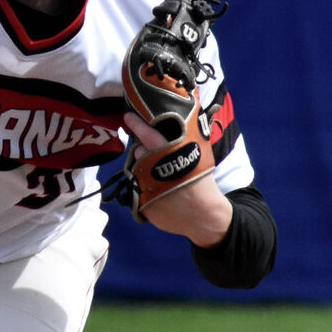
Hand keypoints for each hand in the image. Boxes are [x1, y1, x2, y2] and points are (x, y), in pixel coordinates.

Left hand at [120, 111, 232, 246]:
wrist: (203, 215)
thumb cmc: (202, 184)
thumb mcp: (198, 156)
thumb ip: (184, 140)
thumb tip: (178, 124)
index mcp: (168, 153)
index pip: (147, 133)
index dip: (136, 124)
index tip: (127, 116)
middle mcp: (152, 166)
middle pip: (139, 151)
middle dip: (144, 151)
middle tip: (157, 157)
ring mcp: (143, 183)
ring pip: (136, 169)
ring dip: (143, 169)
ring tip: (160, 176)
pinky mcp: (139, 200)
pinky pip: (137, 187)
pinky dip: (144, 186)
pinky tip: (159, 190)